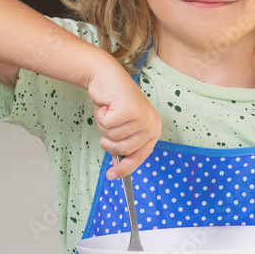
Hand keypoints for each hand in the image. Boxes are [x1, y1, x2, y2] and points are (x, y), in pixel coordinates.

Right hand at [86, 61, 161, 178]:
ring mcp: (143, 117)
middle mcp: (152, 124)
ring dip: (105, 127)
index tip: (111, 176)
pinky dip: (102, 116)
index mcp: (153, 130)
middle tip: (108, 124)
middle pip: (124, 150)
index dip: (124, 169)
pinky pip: (107, 125)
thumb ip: (124, 145)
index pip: (139, 157)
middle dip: (109, 140)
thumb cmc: (113, 102)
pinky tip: (107, 105)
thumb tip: (117, 169)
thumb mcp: (122, 128)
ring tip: (110, 112)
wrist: (107, 77)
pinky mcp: (129, 110)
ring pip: (114, 138)